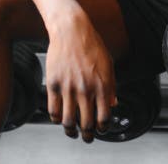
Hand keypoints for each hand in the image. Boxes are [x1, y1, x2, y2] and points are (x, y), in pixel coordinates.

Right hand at [45, 10, 116, 142]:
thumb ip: (112, 86)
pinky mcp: (54, 84)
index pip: (104, 118)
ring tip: (72, 132)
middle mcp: (86, 89)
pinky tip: (60, 118)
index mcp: (103, 85)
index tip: (101, 129)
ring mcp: (69, 87)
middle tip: (87, 137)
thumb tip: (113, 104)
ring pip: (68, 121)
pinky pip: (53, 110)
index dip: (103, 128)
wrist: (71, 29)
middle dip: (88, 135)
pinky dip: (56, 119)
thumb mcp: (108, 64)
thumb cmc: (92, 44)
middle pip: (86, 124)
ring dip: (71, 131)